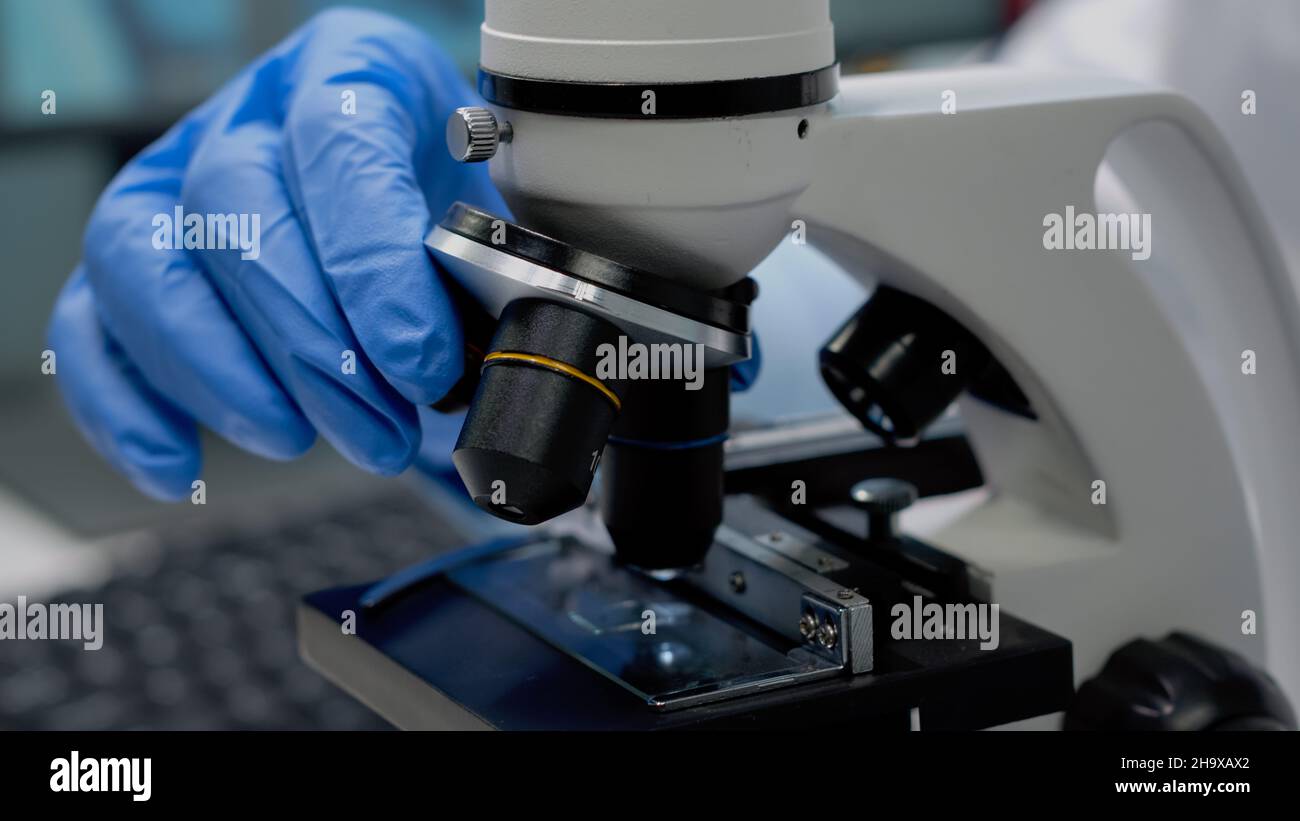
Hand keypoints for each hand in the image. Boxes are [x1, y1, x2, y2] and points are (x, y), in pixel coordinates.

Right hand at [47, 9, 505, 499]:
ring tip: (298, 439)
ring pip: (142, 263)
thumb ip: (484, 278)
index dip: (372, 260)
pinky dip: (126, 407)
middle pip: (232, 206)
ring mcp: (171, 184)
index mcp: (349, 72)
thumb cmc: (446, 214)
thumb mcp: (491, 223)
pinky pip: (87, 328)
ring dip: (221, 375)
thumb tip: (474, 373)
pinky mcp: (129, 263)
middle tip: (377, 429)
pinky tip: (180, 465)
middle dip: (308, 345)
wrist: (413, 216)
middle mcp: (248, 118)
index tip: (420, 362)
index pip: (337, 139)